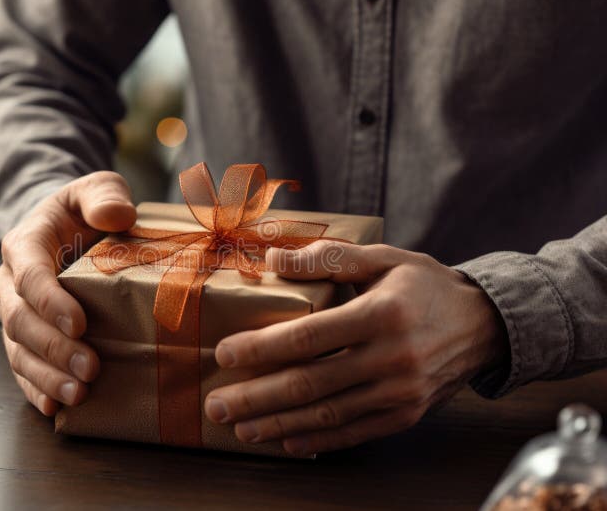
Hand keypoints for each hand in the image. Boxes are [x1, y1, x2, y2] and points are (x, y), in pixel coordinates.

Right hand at [0, 171, 135, 415]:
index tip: (79, 324)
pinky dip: (36, 389)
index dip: (50, 301)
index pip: (30, 275)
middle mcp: (11, 283)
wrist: (65, 229)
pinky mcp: (27, 338)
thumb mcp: (96, 189)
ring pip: (18, 350)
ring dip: (46, 376)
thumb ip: (104, 195)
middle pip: (20, 320)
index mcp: (25, 244)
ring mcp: (16, 313)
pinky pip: (22, 367)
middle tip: (90, 369)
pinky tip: (56, 408)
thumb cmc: (83, 209)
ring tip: (77, 395)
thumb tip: (118, 214)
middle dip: (54, 348)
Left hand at [204, 242, 506, 455]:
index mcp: (382, 314)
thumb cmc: (425, 286)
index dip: (262, 348)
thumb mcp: (384, 258)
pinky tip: (285, 441)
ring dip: (278, 424)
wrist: (485, 326)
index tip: (225, 354)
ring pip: (327, 414)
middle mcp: (392, 358)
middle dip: (256, 398)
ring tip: (240, 427)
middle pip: (310, 384)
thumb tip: (273, 259)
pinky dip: (317, 440)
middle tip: (216, 404)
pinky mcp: (406, 414)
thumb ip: (329, 258)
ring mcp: (401, 393)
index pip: (309, 336)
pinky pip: (354, 432)